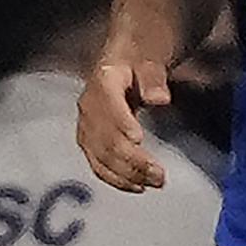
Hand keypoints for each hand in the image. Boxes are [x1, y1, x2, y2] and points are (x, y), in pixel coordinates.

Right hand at [77, 54, 169, 192]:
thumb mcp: (150, 58)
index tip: (138, 139)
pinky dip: (114, 178)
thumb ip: (153, 77)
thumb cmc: (139, 60)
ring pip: (100, 155)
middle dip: (130, 159)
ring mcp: (86, 126)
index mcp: (103, 82)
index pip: (108, 106)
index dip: (120, 123)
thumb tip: (158, 98)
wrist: (122, 62)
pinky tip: (135, 186)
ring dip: (126, 173)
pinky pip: (97, 164)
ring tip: (153, 182)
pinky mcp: (89, 141)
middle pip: (105, 137)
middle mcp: (89, 106)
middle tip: (159, 173)